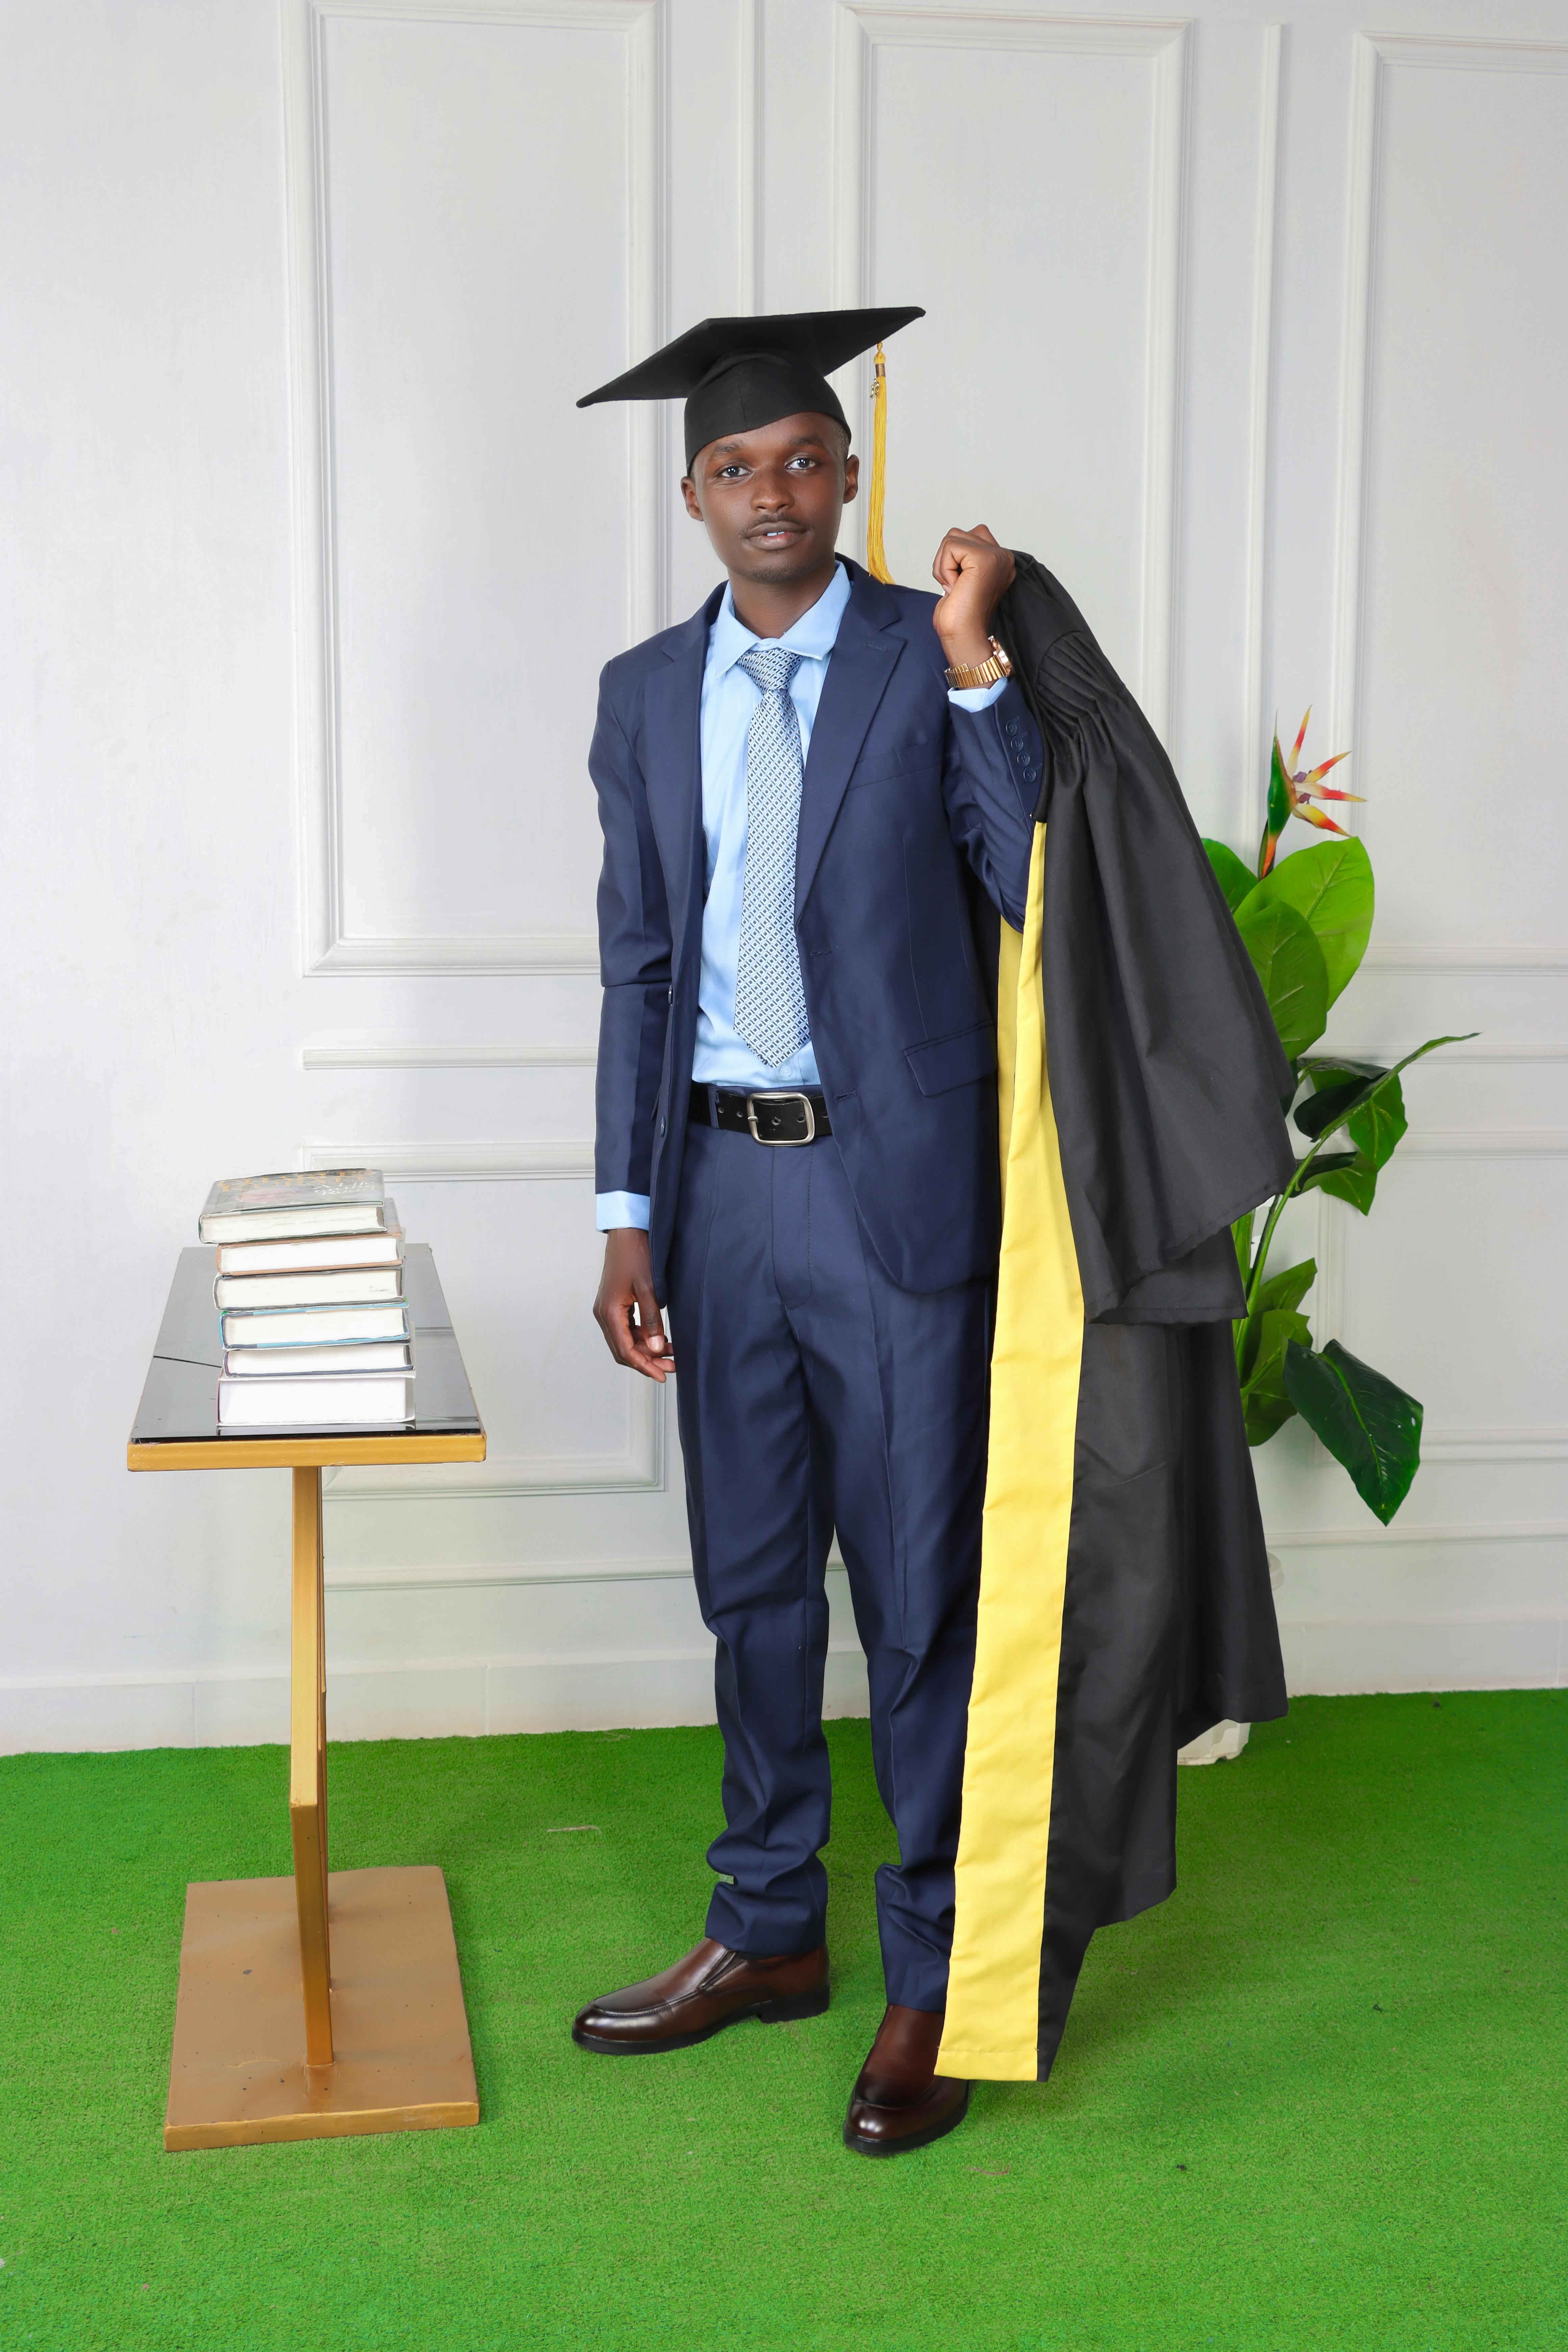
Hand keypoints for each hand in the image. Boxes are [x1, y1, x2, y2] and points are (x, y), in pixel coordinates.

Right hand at [593, 1227, 673, 1381]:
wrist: (628, 1232)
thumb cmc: (637, 1255)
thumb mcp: (650, 1289)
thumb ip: (653, 1321)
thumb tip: (657, 1348)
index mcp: (609, 1312)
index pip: (625, 1350)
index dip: (644, 1366)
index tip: (662, 1375)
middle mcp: (604, 1314)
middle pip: (623, 1349)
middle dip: (647, 1361)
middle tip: (672, 1367)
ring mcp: (607, 1309)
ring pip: (625, 1341)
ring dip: (646, 1350)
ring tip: (671, 1353)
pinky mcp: (614, 1304)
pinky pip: (626, 1329)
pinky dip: (642, 1337)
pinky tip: (660, 1338)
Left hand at [931, 524, 1015, 668]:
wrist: (964, 637)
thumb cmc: (960, 616)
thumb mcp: (962, 577)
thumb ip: (964, 558)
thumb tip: (954, 543)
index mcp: (1000, 561)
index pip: (968, 537)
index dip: (954, 560)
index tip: (961, 586)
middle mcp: (1003, 557)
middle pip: (958, 534)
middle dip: (946, 560)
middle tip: (956, 587)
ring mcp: (997, 556)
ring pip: (952, 538)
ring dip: (944, 565)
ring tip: (956, 587)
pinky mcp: (985, 559)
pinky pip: (950, 547)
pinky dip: (944, 568)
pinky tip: (955, 587)